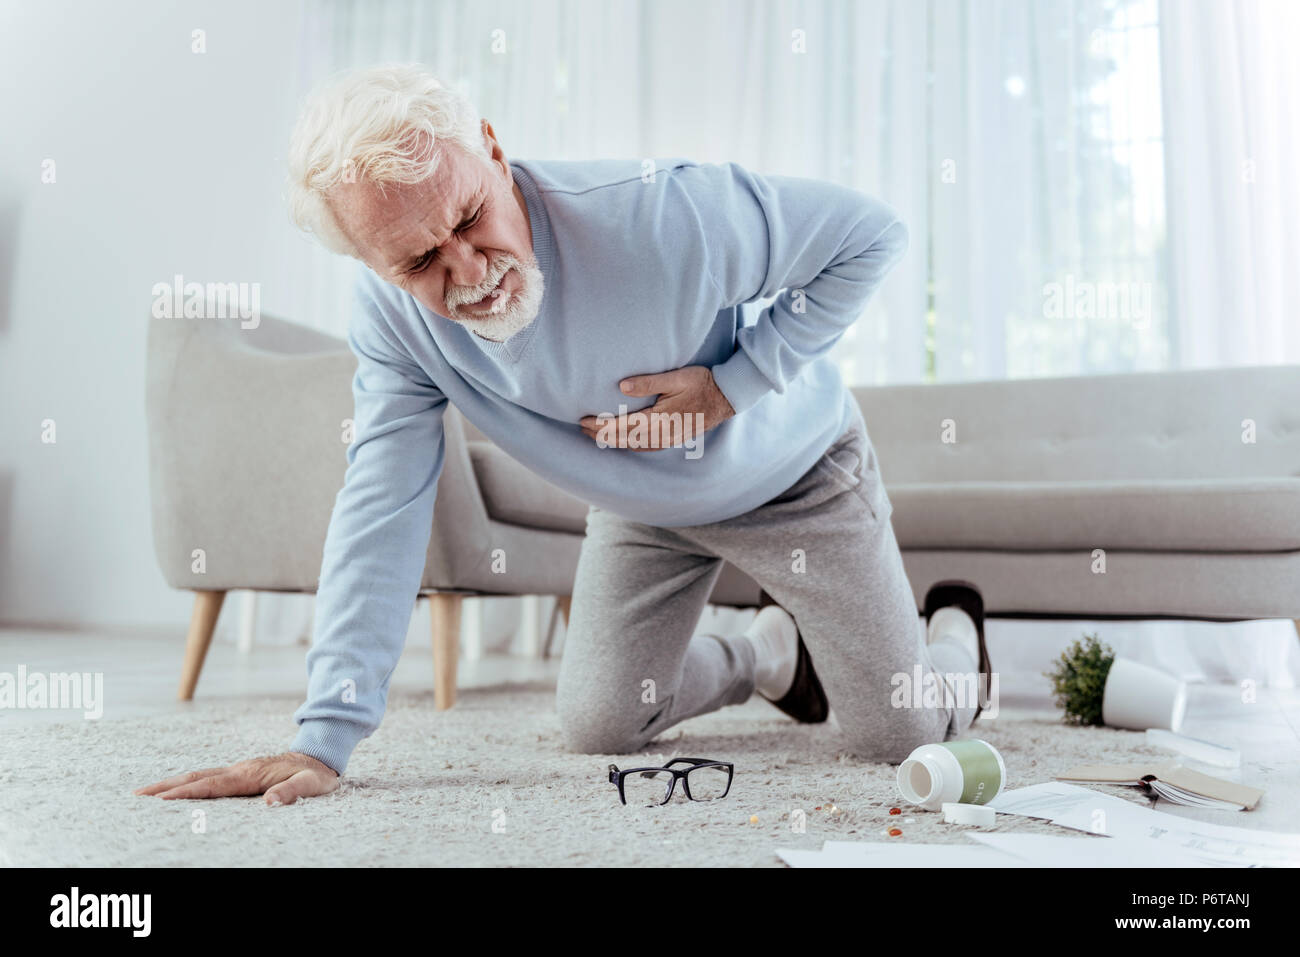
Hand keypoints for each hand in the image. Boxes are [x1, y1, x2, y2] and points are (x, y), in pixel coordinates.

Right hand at [134, 752, 339, 806]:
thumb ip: (292, 792)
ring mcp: (237, 770)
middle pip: (196, 778)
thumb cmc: (317, 773)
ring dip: (170, 784)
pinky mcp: (238, 773)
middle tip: (136, 797)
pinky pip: (206, 778)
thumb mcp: (312, 784)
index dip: (188, 793)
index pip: (213, 785)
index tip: (162, 800)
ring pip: (198, 776)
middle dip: (165, 787)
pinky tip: (175, 791)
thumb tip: (270, 803)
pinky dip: (185, 784)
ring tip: (144, 794)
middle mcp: (239, 770)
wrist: (320, 754)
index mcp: (251, 774)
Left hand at [579, 365, 734, 450]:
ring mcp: (666, 440)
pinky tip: (620, 440)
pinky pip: (643, 447)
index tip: (584, 419)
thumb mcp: (677, 377)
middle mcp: (661, 434)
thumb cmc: (702, 383)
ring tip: (594, 435)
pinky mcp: (670, 440)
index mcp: (659, 419)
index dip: (601, 425)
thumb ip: (649, 382)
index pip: (622, 426)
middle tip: (582, 427)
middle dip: (601, 435)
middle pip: (623, 439)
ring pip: (632, 445)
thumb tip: (622, 386)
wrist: (725, 398)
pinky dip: (627, 445)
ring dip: (612, 441)